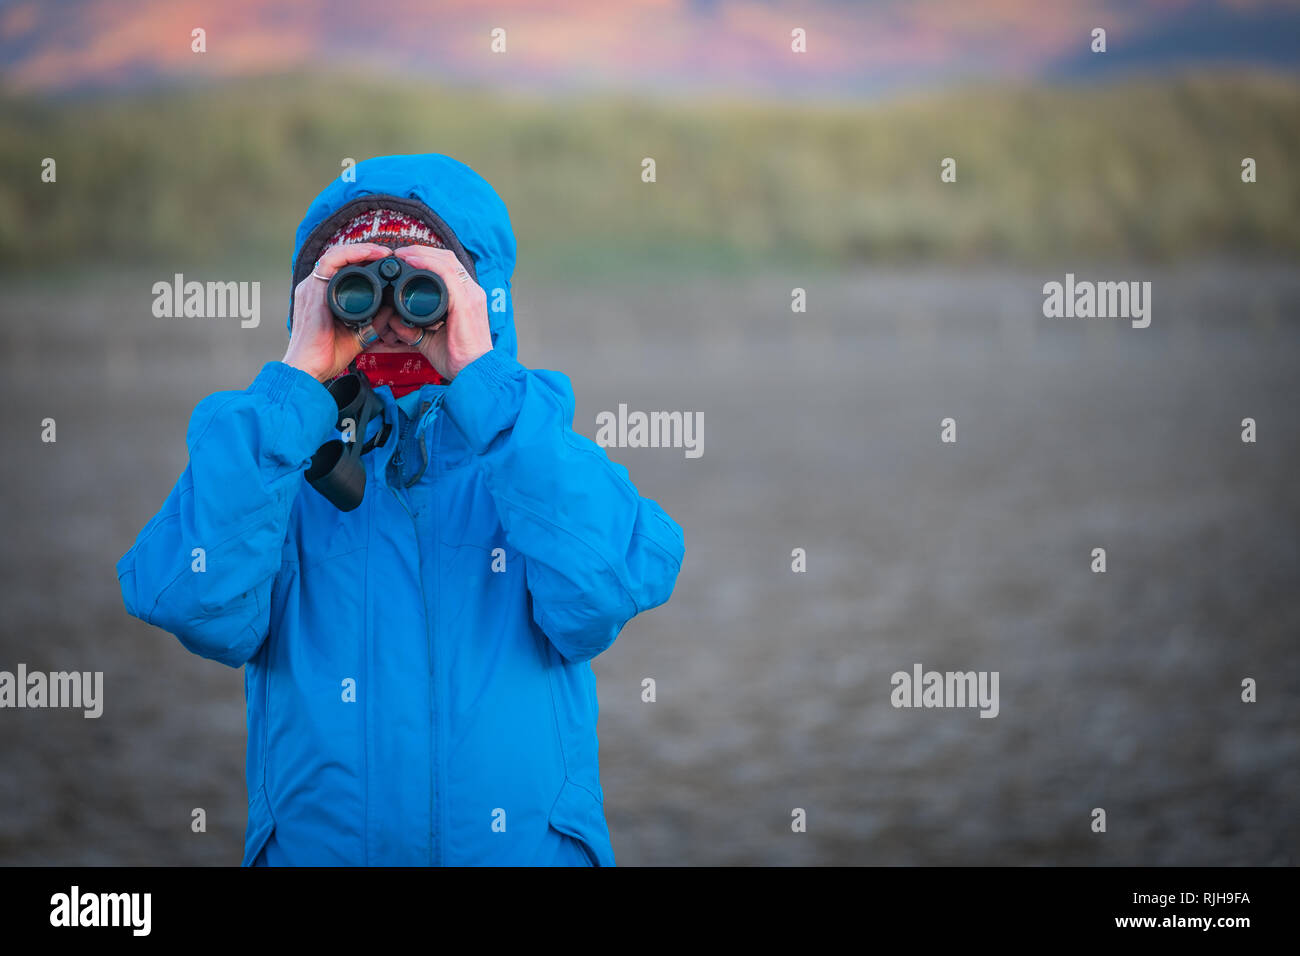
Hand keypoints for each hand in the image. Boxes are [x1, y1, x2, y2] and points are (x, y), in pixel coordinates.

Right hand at [282, 242, 393, 381]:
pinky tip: (368, 254)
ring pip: (335, 255)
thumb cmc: (327, 356)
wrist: (308, 369)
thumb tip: (392, 310)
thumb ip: (374, 323)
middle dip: (365, 252)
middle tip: (388, 255)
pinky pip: (330, 262)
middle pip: (339, 259)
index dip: (363, 261)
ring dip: (360, 250)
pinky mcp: (312, 291)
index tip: (387, 264)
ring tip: (382, 252)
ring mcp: (311, 288)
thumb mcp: (358, 336)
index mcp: (323, 296)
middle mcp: (314, 288)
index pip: (342, 269)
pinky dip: (350, 254)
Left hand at [383, 246, 492, 380]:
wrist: (473, 373)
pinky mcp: (466, 302)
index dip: (426, 259)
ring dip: (422, 253)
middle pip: (447, 259)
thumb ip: (413, 330)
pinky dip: (428, 263)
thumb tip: (394, 322)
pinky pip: (446, 274)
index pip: (448, 268)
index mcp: (466, 298)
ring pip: (447, 261)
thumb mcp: (430, 340)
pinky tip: (412, 261)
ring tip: (402, 254)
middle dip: (422, 251)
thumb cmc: (457, 359)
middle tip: (399, 253)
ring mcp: (471, 295)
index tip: (404, 261)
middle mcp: (472, 292)